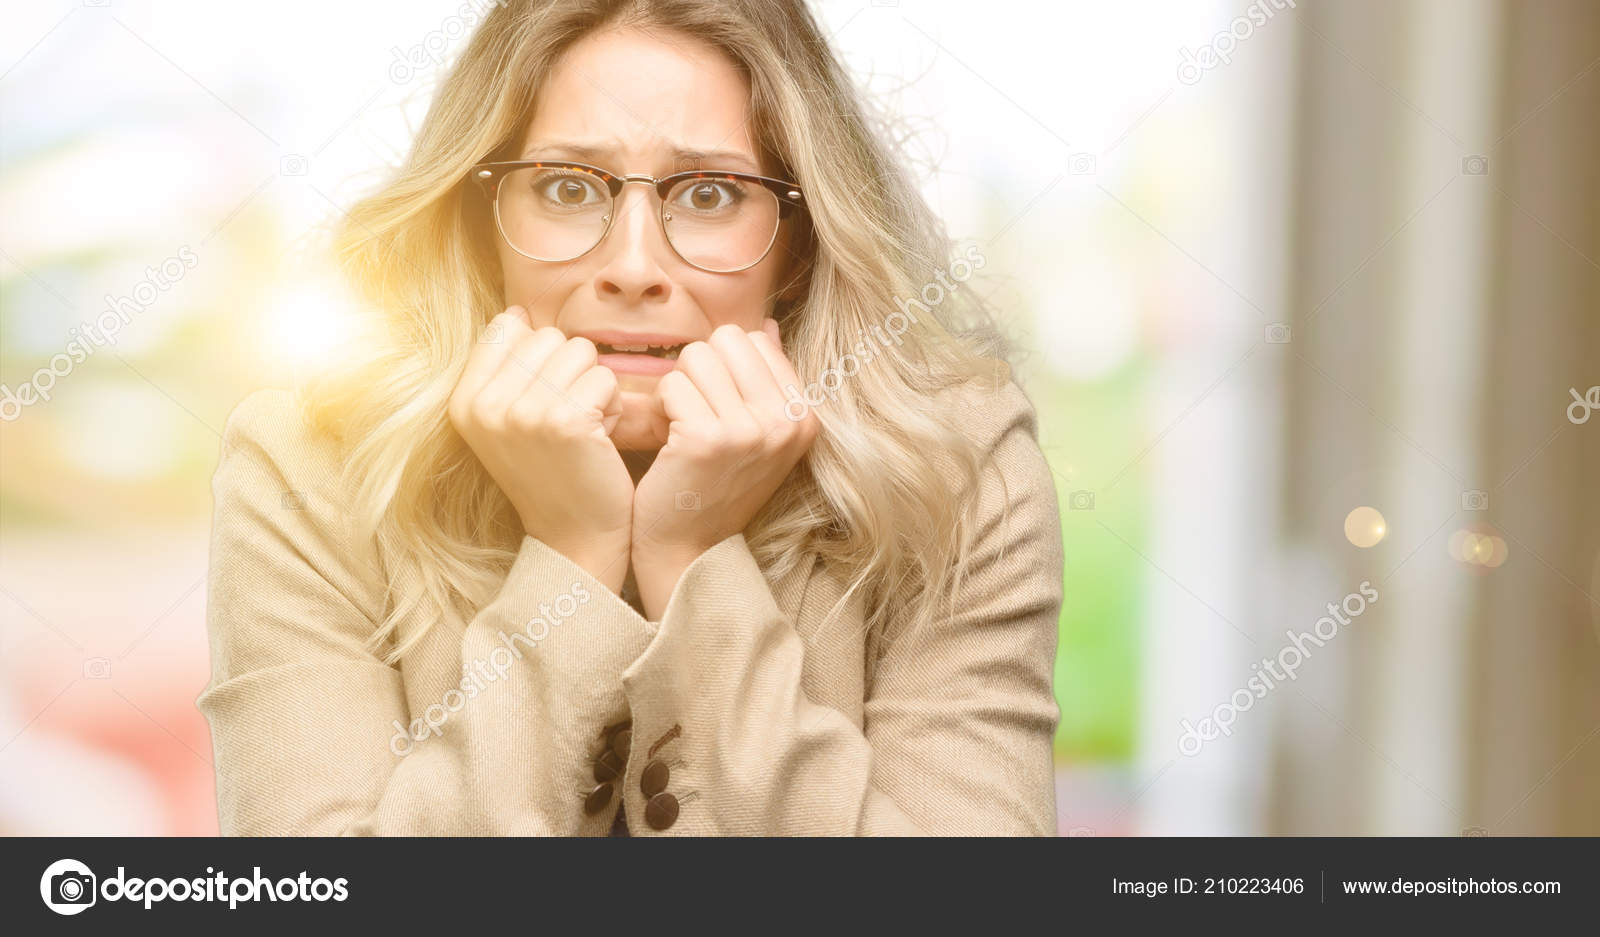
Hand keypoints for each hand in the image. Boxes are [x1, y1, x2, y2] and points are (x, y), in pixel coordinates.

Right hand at [448, 307, 633, 593]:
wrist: (575, 538)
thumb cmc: (551, 472)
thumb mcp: (506, 422)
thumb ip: (504, 368)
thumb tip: (516, 314)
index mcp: (463, 401)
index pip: (507, 328)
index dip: (540, 358)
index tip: (540, 404)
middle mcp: (486, 404)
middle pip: (548, 335)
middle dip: (569, 371)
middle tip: (566, 420)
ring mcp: (524, 412)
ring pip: (581, 351)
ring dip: (593, 387)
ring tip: (583, 428)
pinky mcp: (566, 421)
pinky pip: (605, 379)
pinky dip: (613, 406)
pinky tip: (600, 440)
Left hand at [630, 319, 819, 617]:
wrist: (689, 548)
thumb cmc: (715, 484)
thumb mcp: (758, 433)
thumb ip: (766, 377)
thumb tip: (765, 326)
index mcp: (805, 416)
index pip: (755, 340)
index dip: (724, 367)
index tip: (720, 408)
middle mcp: (786, 422)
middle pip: (726, 339)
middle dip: (700, 370)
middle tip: (696, 414)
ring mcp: (750, 430)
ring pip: (696, 357)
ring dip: (678, 388)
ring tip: (683, 427)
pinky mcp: (708, 439)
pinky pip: (672, 385)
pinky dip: (661, 408)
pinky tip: (668, 442)